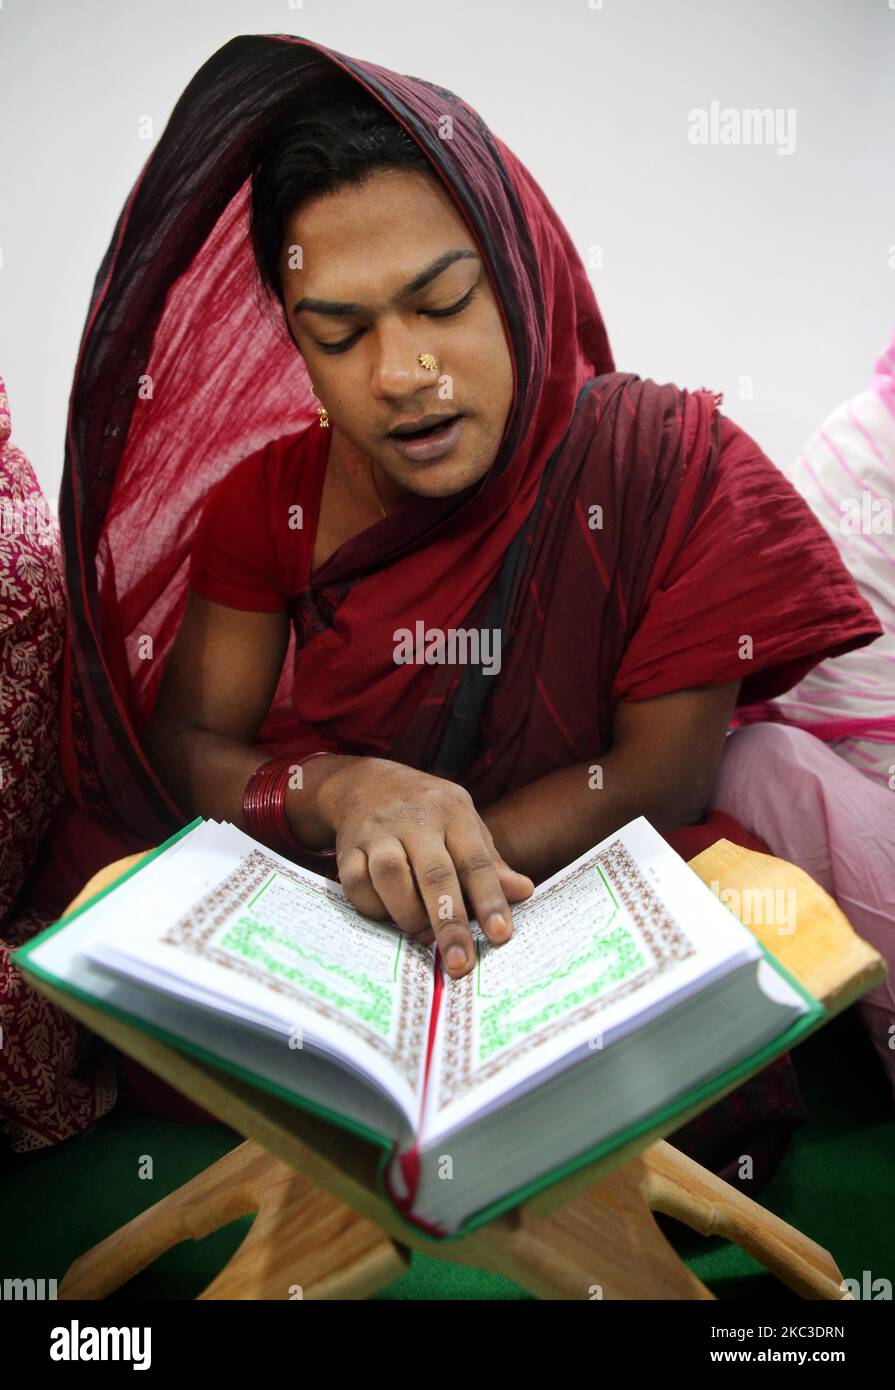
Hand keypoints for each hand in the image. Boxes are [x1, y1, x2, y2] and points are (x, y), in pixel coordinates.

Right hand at [307, 756, 533, 978]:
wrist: (365, 782)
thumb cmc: (427, 813)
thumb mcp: (464, 824)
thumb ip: (489, 862)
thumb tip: (524, 892)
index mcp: (453, 813)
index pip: (475, 860)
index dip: (489, 899)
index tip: (500, 935)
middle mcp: (416, 819)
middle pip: (434, 873)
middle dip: (449, 922)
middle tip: (460, 963)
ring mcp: (378, 831)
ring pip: (390, 876)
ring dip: (408, 914)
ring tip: (423, 935)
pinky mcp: (348, 846)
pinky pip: (355, 882)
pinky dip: (372, 908)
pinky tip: (387, 917)